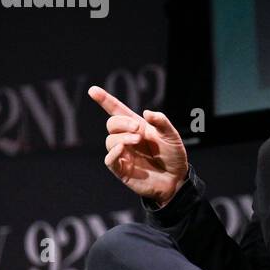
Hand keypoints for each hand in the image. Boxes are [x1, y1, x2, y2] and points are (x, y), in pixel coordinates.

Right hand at [87, 86, 188, 206]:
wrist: (177, 179)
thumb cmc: (173, 155)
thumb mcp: (171, 136)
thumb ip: (161, 122)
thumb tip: (146, 112)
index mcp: (137, 127)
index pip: (117, 111)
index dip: (105, 100)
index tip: (92, 90)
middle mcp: (127, 138)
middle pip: (112, 124)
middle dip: (122, 123)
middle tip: (138, 129)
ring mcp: (123, 154)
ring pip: (110, 141)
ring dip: (122, 137)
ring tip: (138, 140)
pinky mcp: (122, 169)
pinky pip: (109, 160)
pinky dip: (113, 153)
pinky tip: (122, 149)